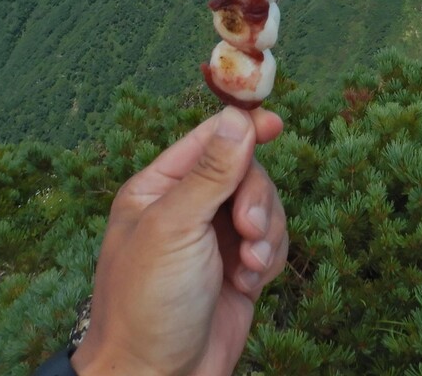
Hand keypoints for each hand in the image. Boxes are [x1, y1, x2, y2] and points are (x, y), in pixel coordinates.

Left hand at [70, 106, 287, 375]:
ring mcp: (214, 239)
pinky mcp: (239, 268)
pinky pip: (273, 242)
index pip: (206, 140)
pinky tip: (248, 286)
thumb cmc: (147, 305)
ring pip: (265, 207)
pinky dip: (269, 261)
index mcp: (158, 189)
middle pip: (245, 172)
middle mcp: (187, 208)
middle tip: (248, 230)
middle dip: (255, 200)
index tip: (274, 123)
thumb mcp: (175, 229)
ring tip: (248, 269)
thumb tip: (236, 117)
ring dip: (266, 235)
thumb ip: (210, 173)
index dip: (241, 128)